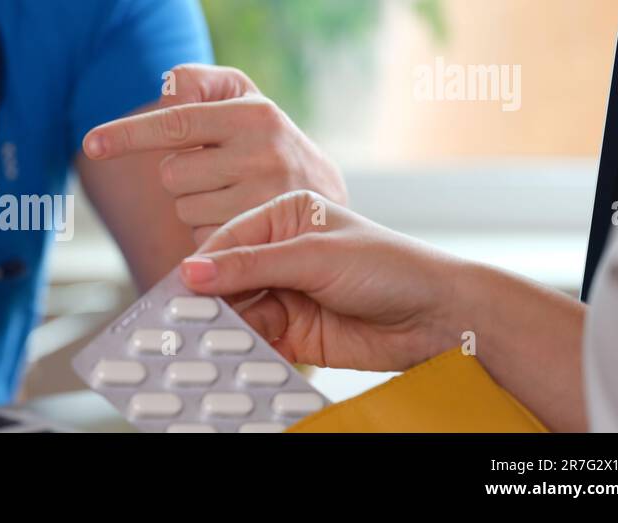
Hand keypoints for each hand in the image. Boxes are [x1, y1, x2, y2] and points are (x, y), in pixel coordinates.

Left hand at [83, 64, 346, 245]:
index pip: (176, 123)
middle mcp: (263, 155)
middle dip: (184, 176)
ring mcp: (263, 201)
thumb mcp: (244, 101)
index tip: (92, 144)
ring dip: (197, 207)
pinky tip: (239, 222)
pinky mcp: (260, 242)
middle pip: (172, 174)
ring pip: (184, 209)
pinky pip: (200, 240)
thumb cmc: (268, 143)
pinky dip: (210, 234)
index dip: (128, 134)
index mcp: (254, 115)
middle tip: (218, 172)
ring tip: (234, 197)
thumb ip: (199, 85)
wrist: (328, 204)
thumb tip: (167, 89)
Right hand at [178, 191, 463, 371]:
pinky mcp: (293, 332)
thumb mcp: (314, 257)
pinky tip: (233, 355)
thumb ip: (251, 266)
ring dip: (223, 328)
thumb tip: (193, 270)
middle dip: (208, 300)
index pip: (229, 238)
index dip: (202, 264)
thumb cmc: (390, 267)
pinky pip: (255, 339)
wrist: (438, 316)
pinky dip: (243, 349)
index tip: (178, 288)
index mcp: (286, 217)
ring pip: (237, 311)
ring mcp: (286, 294)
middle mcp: (281, 254)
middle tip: (183, 321)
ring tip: (206, 342)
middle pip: (226, 278)